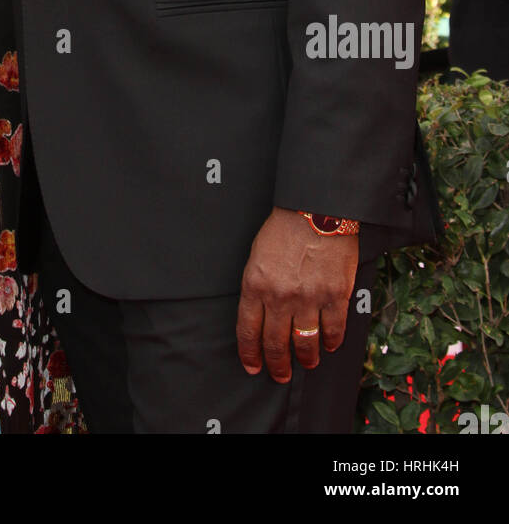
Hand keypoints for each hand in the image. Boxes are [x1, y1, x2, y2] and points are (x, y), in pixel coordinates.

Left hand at [236, 207, 357, 382]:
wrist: (316, 209)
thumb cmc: (284, 228)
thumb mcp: (257, 255)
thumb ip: (257, 287)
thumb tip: (261, 316)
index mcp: (255, 285)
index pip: (248, 331)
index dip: (250, 354)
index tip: (254, 367)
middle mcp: (280, 297)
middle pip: (276, 344)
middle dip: (277, 365)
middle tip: (280, 375)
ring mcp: (309, 298)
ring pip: (306, 343)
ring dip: (306, 358)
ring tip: (307, 363)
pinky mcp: (335, 296)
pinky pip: (333, 330)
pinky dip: (331, 342)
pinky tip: (329, 345)